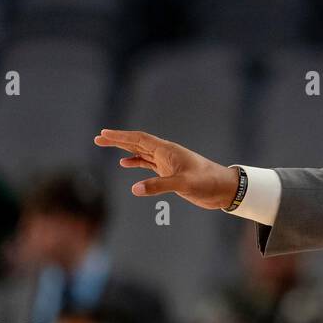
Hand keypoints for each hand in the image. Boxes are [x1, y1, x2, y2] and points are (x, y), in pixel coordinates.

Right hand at [93, 129, 239, 209]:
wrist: (224, 189)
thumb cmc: (208, 183)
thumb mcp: (184, 184)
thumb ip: (159, 186)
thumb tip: (135, 188)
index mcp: (168, 150)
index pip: (139, 139)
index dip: (121, 136)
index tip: (104, 134)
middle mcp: (166, 153)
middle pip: (137, 142)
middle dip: (117, 140)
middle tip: (98, 138)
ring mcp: (168, 162)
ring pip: (141, 152)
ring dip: (124, 149)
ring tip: (107, 146)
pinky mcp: (171, 173)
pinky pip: (148, 164)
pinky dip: (136, 162)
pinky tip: (126, 164)